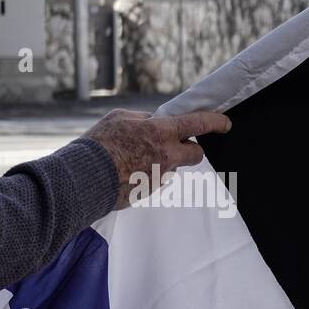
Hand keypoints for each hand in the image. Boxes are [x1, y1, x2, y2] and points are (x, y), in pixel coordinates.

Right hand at [82, 109, 231, 208]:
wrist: (84, 178)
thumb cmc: (99, 144)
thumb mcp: (120, 118)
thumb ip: (145, 119)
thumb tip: (156, 120)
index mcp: (160, 133)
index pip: (197, 124)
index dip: (215, 122)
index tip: (225, 124)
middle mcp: (167, 156)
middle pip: (196, 153)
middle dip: (190, 147)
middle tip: (175, 144)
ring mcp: (161, 176)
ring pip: (173, 166)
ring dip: (163, 161)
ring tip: (135, 157)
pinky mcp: (151, 190)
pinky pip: (156, 178)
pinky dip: (147, 172)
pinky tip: (128, 170)